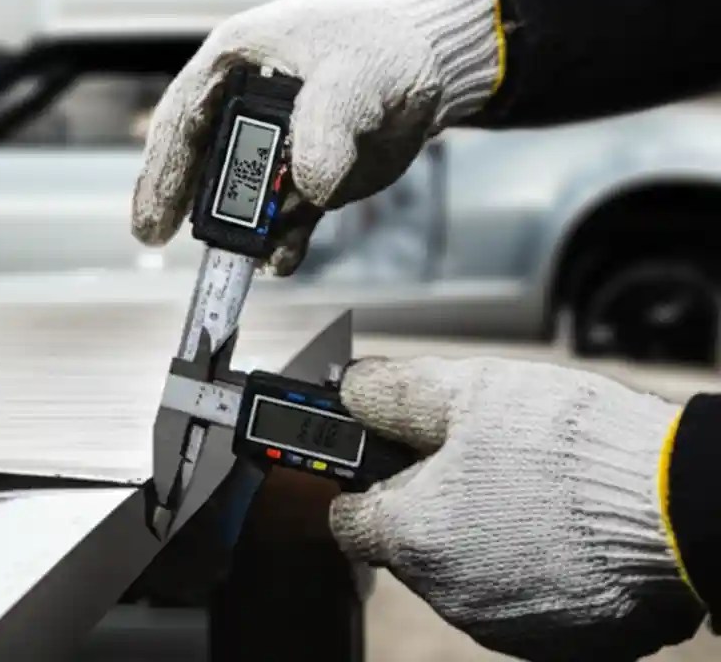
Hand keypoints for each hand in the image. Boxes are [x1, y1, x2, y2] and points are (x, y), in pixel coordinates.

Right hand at [130, 0, 501, 274]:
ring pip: (244, 199)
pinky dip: (282, 242)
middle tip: (197, 246)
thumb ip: (326, 126)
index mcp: (232, 64)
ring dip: (245, 232)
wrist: (433, 62)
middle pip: (205, 166)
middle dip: (202, 209)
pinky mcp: (308, 178)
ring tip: (252, 256)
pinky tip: (281, 260)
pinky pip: (285, 218)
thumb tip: (309, 187)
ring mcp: (275, 147)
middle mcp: (243, 108)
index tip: (152, 223)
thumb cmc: (383, 44)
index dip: (161, 173)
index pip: (182, 122)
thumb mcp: (353, 74)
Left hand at [331, 357, 703, 660]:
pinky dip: (534, 569)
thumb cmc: (569, 447)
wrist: (677, 505)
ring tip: (533, 492)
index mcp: (413, 538)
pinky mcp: (559, 642)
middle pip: (412, 547)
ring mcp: (504, 625)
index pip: (350, 521)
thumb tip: (356, 392)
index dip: (367, 483)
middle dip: (432, 507)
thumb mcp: (467, 392)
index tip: (390, 461)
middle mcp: (448, 595)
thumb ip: (395, 395)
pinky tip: (566, 532)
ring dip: (484, 538)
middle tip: (480, 462)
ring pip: (467, 574)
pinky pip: (524, 600)